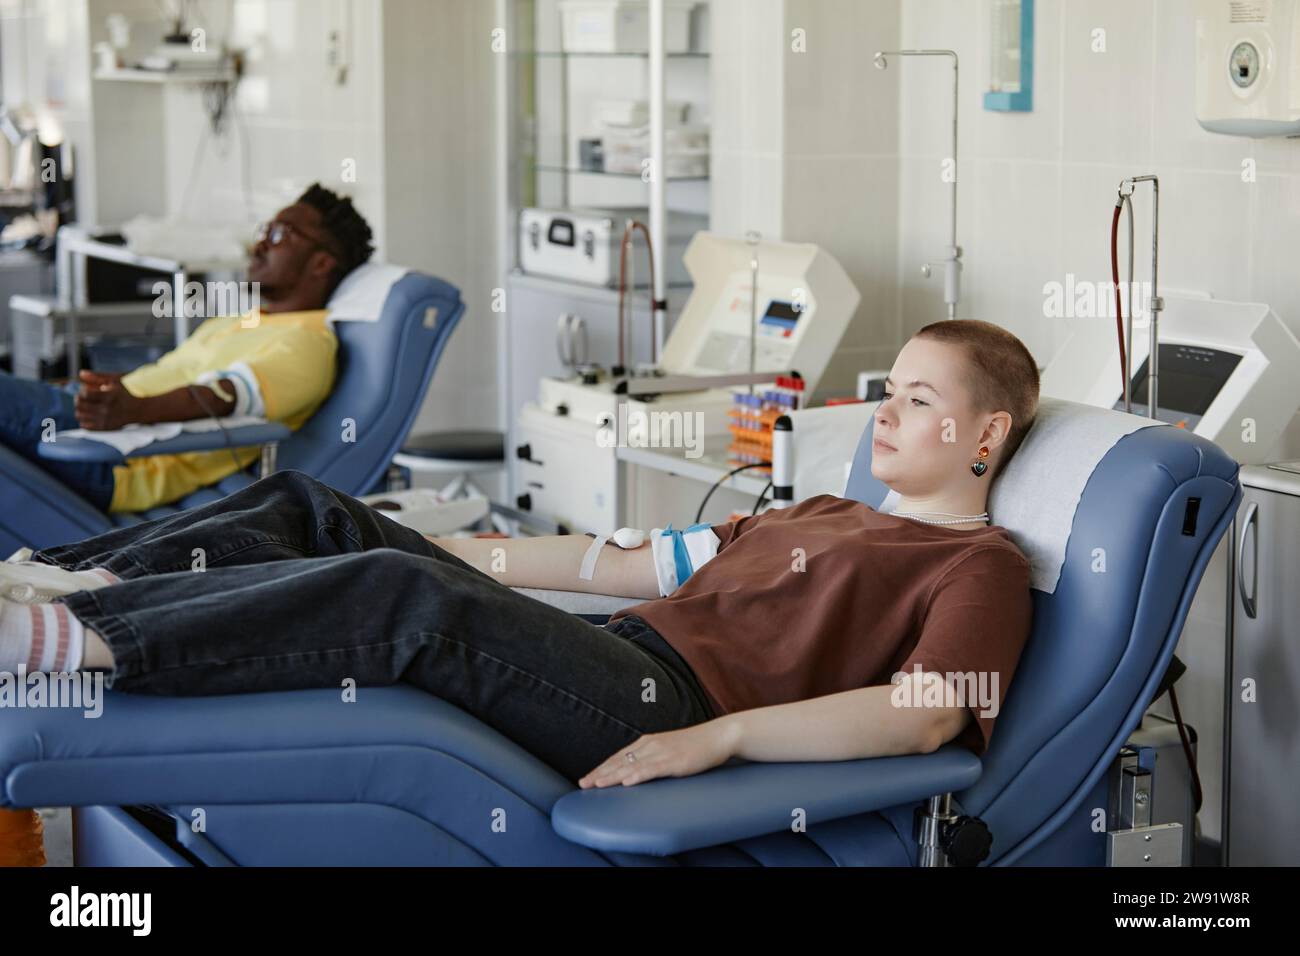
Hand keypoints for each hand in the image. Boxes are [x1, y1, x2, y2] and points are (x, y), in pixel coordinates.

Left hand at [75, 371, 143, 430]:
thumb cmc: (123, 394)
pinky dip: (83, 420)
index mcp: (109, 396)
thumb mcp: (114, 381)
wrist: (137, 410)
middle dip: (78, 400)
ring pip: (79, 415)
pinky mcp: (104, 427)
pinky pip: (84, 425)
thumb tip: (80, 373)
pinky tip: (88, 416)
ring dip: (79, 410)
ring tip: (84, 406)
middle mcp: (106, 409)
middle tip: (82, 398)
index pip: (85, 394)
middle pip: (80, 404)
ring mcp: (105, 419)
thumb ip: (97, 377)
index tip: (85, 391)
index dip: (81, 391)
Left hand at [578, 718, 738, 788]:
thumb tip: (635, 770)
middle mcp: (651, 745)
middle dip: (600, 773)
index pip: (618, 757)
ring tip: (597, 784)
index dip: (602, 768)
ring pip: (632, 765)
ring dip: (613, 775)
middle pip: (620, 761)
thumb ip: (652, 758)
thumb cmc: (694, 745)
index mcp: (647, 743)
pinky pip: (653, 769)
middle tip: (583, 784)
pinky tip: (628, 781)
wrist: (718, 736)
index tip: (587, 778)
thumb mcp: (667, 750)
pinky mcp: (675, 760)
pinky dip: (639, 775)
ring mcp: (662, 752)